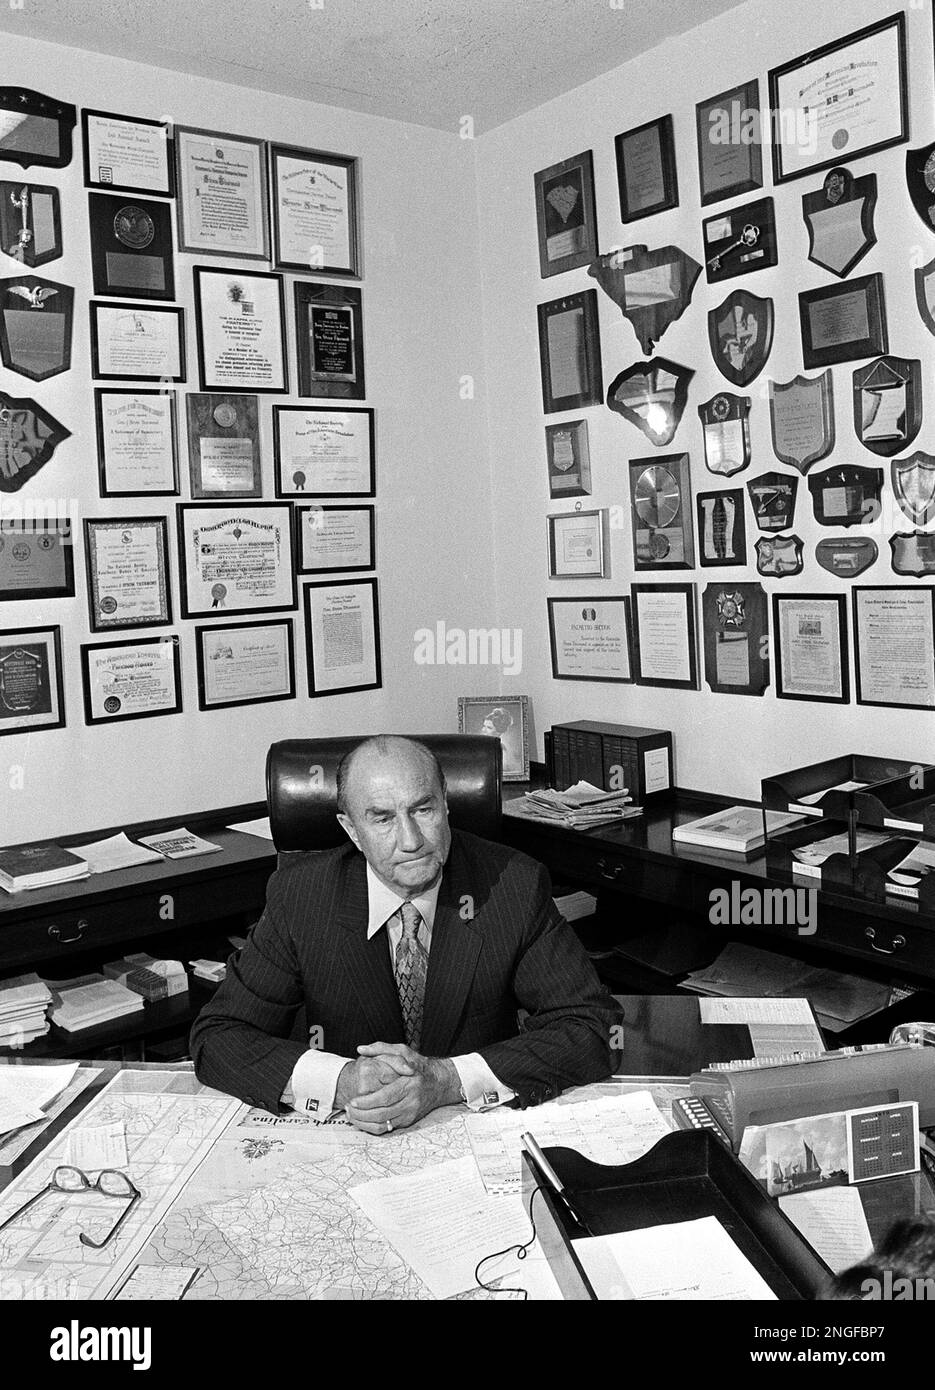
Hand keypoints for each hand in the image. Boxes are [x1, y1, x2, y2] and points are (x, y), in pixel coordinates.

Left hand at [344, 1042, 460, 1134]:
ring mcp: (410, 1113)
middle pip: (382, 1114)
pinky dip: (372, 1126)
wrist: (440, 1083)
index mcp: (409, 1084)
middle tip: (348, 1109)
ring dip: (364, 1122)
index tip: (353, 1101)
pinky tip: (362, 1119)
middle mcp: (411, 1101)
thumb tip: (361, 1049)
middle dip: (362, 1114)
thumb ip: (380, 1048)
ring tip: (352, 1115)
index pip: (385, 1097)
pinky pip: (387, 1128)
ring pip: (383, 1125)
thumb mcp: (403, 1051)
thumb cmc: (419, 1065)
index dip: (367, 1102)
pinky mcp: (408, 1121)